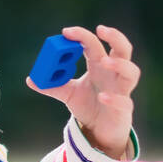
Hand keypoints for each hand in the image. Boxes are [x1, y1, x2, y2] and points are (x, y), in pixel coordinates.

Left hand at [26, 24, 138, 160]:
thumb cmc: (88, 106)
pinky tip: (103, 97)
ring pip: (132, 73)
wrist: (99, 132)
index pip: (94, 45)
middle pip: (123, 50)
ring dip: (120, 64)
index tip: (66, 31)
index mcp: (98, 67)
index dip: (82, 36)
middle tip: (100, 29)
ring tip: (103, 61)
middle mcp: (113, 75)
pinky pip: (124, 102)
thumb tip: (31, 80)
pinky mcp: (123, 110)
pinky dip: (115, 99)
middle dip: (115, 37)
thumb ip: (52, 86)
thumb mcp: (68, 94)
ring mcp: (121, 91)